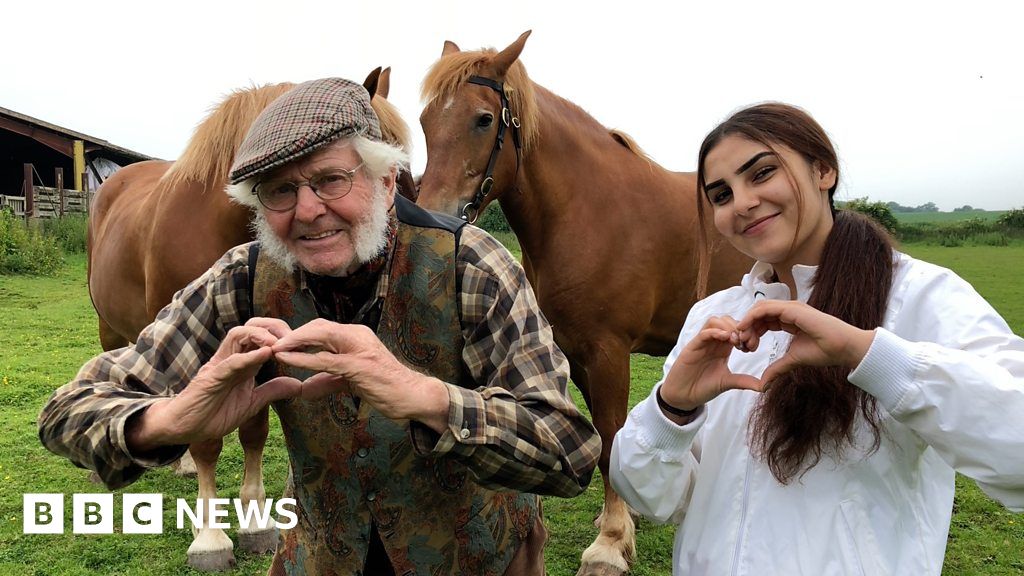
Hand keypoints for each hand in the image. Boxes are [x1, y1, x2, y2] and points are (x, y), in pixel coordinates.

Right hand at [129, 318, 301, 449]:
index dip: (283, 335)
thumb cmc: (214, 413)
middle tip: (295, 338)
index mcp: (243, 362)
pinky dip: (248, 356)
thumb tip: (298, 385)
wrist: (184, 428)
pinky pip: (230, 361)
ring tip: (280, 343)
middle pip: (251, 326)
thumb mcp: (251, 403)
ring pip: (238, 335)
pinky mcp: (210, 377)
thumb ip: (272, 391)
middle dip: (274, 327)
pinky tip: (265, 354)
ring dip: (261, 335)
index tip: (303, 344)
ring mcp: (219, 365)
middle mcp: (231, 357)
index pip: (262, 337)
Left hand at [271, 319, 449, 431]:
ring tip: (275, 349)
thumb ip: (328, 382)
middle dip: (293, 334)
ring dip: (295, 342)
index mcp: (356, 337)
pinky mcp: (360, 365)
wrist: (414, 395)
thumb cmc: (386, 388)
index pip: (322, 329)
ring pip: (321, 337)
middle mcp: (358, 336)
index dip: (300, 334)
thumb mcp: (352, 382)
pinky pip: (327, 359)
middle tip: (271, 343)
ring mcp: (359, 349)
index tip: (280, 343)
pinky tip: (289, 360)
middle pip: (318, 327)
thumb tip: (304, 389)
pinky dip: (304, 358)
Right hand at [660, 316, 764, 411]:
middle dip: (738, 327)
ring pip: (714, 321)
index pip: (736, 329)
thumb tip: (764, 386)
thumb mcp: (727, 383)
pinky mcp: (692, 347)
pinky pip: (703, 333)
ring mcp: (702, 343)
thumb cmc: (703, 387)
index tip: (752, 346)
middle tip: (744, 342)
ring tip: (735, 341)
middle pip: (726, 320)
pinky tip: (725, 339)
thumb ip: (743, 381)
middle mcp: (713, 342)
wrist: (684, 396)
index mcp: (723, 348)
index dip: (746, 333)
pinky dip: (714, 332)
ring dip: (727, 327)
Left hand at [734, 300, 875, 383]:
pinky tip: (744, 328)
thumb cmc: (823, 351)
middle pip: (759, 314)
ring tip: (743, 339)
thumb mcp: (792, 360)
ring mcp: (790, 308)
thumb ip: (776, 369)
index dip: (753, 332)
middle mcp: (788, 311)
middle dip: (747, 328)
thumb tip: (762, 384)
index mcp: (789, 320)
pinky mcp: (792, 308)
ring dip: (747, 323)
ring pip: (759, 309)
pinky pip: (765, 308)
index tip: (747, 348)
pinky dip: (752, 317)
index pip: (764, 321)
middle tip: (742, 345)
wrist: (842, 347)